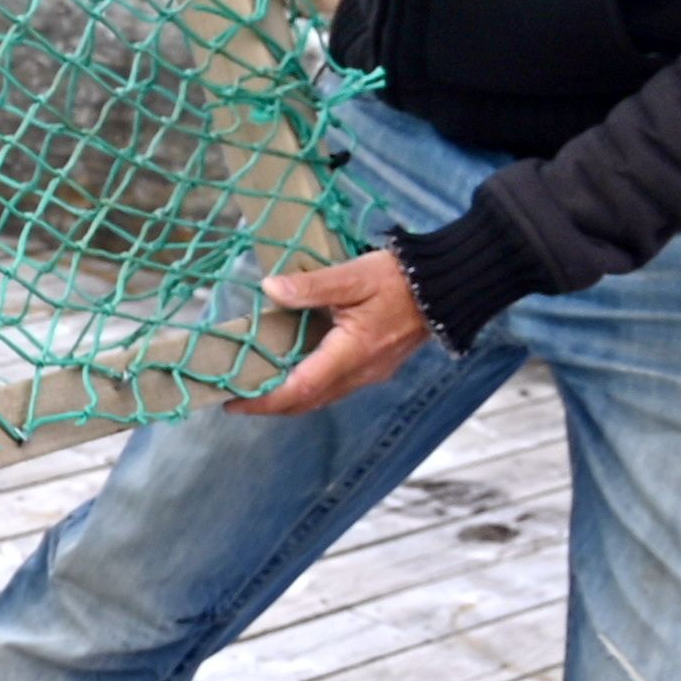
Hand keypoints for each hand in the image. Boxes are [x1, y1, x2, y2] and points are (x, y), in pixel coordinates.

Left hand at [239, 245, 432, 416]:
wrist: (446, 287)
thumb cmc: (400, 279)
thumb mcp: (354, 275)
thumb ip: (311, 285)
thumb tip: (271, 289)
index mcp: (353, 352)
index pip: (301, 388)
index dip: (265, 400)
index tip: (234, 402)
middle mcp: (362, 372)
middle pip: (309, 400)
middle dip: (271, 405)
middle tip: (236, 398)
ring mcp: (372, 373)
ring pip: (323, 397)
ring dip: (291, 398)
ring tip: (259, 386)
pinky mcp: (377, 367)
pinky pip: (337, 387)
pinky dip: (310, 386)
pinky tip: (293, 371)